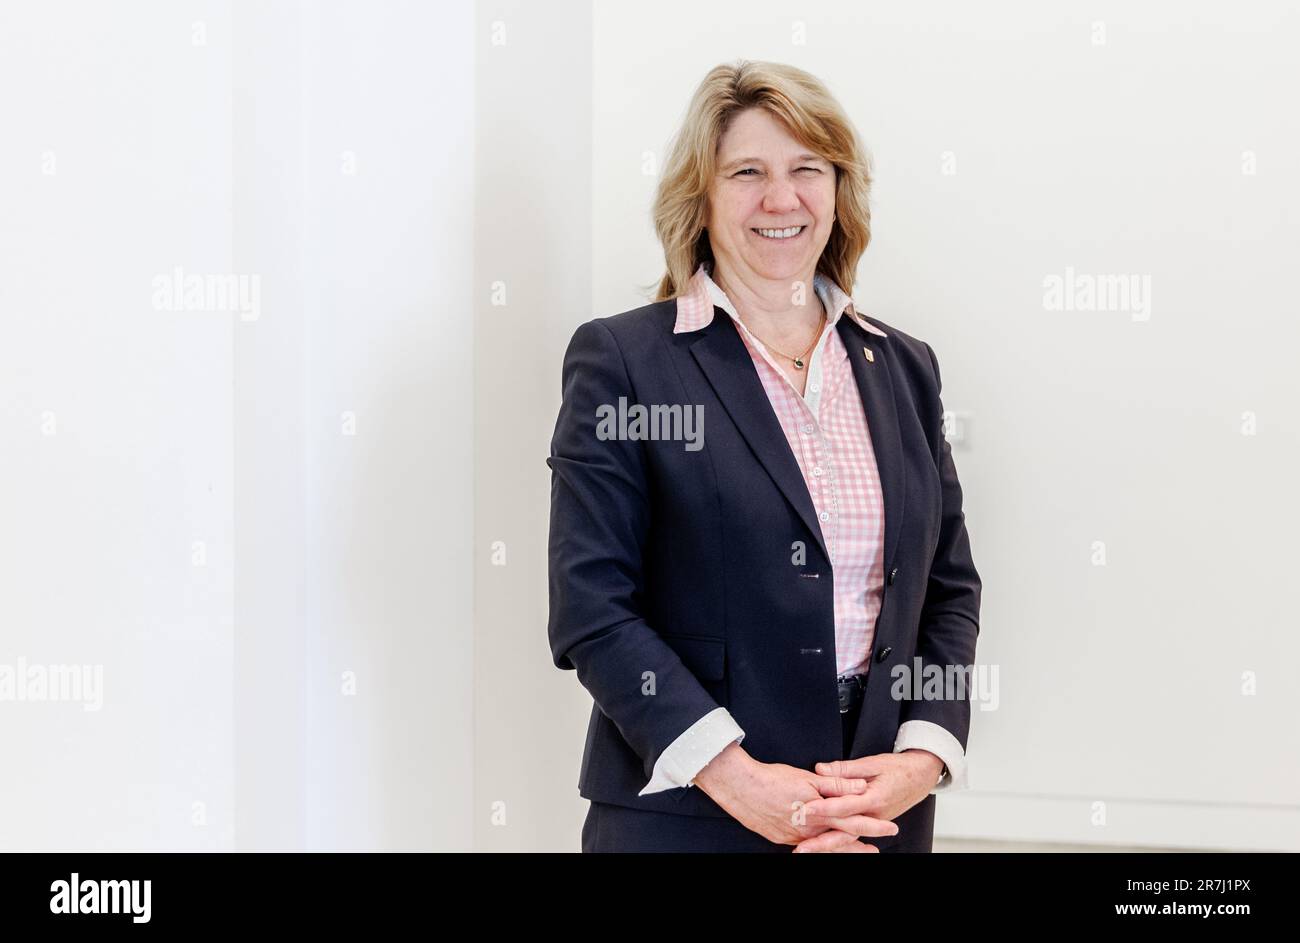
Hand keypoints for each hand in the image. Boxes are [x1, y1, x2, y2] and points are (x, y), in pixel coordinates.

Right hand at [693, 743, 899, 847]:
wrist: (739, 787)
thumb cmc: (771, 779)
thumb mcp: (808, 777)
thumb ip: (836, 784)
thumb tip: (860, 787)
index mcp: (818, 813)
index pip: (853, 821)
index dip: (872, 825)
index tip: (889, 829)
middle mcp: (808, 830)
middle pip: (840, 840)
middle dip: (858, 846)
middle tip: (874, 851)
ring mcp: (793, 837)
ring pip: (823, 845)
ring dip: (840, 847)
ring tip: (855, 850)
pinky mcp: (781, 838)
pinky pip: (806, 844)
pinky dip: (818, 846)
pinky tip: (820, 843)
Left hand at [792, 750, 942, 848]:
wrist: (921, 777)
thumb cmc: (898, 768)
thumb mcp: (873, 762)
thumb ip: (845, 769)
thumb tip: (821, 769)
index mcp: (875, 798)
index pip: (846, 806)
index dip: (825, 808)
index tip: (805, 810)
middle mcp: (874, 816)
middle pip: (845, 832)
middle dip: (822, 841)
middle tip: (802, 847)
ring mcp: (874, 823)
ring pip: (847, 838)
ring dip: (826, 846)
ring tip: (804, 851)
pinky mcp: (871, 824)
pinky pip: (852, 836)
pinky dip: (837, 844)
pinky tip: (821, 847)